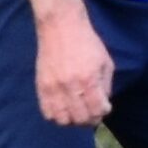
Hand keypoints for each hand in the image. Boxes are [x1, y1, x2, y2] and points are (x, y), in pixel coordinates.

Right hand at [35, 11, 113, 125]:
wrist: (60, 26)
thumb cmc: (87, 42)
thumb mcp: (105, 61)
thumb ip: (106, 85)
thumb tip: (103, 104)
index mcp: (89, 80)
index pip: (97, 110)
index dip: (103, 113)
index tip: (103, 108)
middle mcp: (71, 86)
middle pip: (81, 119)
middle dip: (90, 120)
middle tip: (91, 113)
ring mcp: (54, 88)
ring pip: (63, 120)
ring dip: (73, 120)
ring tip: (77, 112)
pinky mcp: (42, 86)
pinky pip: (47, 112)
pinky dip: (57, 116)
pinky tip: (63, 108)